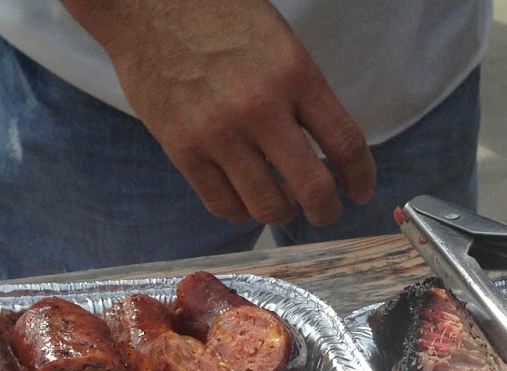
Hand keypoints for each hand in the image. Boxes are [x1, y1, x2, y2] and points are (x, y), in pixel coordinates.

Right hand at [63, 0, 376, 226]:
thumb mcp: (278, 41)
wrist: (145, 5)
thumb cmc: (215, 15)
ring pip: (267, 206)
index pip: (345, 143)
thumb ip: (303, 93)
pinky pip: (222, 204)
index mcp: (294, 73)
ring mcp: (219, 133)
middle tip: (326, 211)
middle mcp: (260, 108)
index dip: (361, 177)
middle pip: (313, 188)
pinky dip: (240, 209)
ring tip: (283, 204)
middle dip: (327, 210)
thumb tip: (328, 146)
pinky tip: (245, 197)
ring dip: (283, 213)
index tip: (360, 190)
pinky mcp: (183, 150)